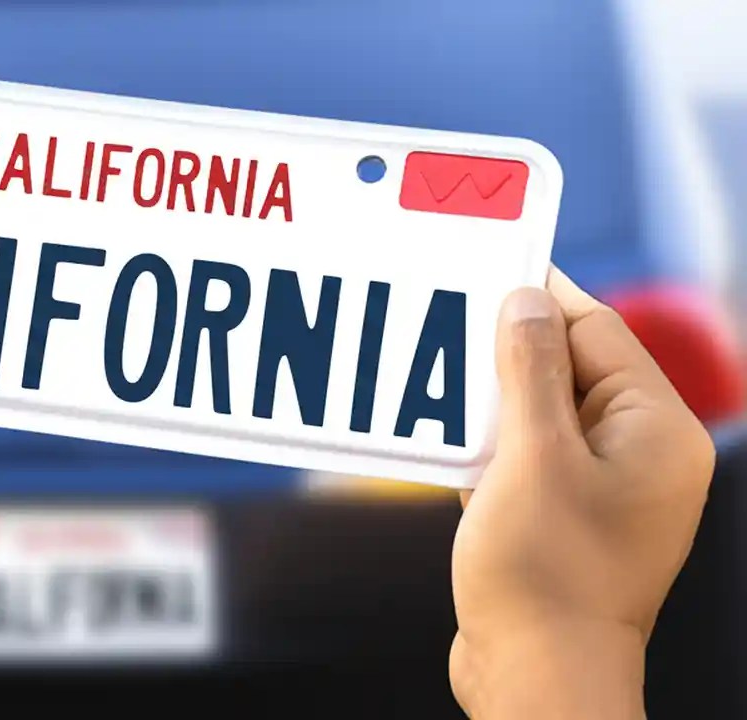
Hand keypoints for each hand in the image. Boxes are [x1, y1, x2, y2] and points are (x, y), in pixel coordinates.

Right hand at [450, 269, 714, 718]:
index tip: (493, 260)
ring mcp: (602, 491)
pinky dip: (487, 442)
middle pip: (569, 369)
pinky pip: (526, 457)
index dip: (543, 294)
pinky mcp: (563, 519)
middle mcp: (640, 456)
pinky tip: (440, 433)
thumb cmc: (543, 574)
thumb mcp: (533, 457)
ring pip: (540, 415)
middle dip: (506, 346)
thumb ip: (528, 370)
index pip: (599, 332)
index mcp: (658, 433)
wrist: (534, 679)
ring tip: (433, 371)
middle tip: (449, 312)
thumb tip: (527, 300)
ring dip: (488, 396)